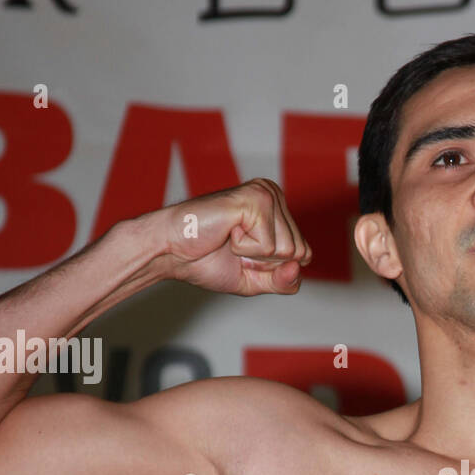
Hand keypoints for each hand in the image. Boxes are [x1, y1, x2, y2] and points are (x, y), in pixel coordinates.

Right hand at [152, 179, 311, 294]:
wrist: (170, 251)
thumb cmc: (205, 260)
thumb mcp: (254, 280)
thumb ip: (283, 281)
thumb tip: (299, 266)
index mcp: (278, 208)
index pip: (303, 254)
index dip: (272, 267)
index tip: (244, 255)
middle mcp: (274, 194)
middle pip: (298, 252)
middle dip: (265, 262)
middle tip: (233, 246)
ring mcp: (265, 193)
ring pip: (286, 250)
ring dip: (253, 254)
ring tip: (229, 237)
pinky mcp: (255, 199)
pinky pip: (269, 245)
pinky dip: (244, 248)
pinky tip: (227, 231)